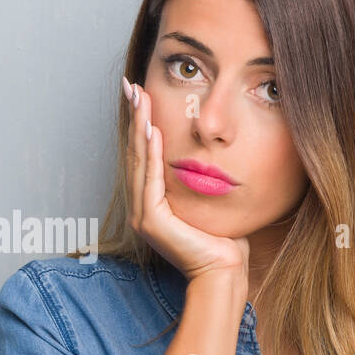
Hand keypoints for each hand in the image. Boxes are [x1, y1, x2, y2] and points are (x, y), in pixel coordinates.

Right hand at [122, 77, 248, 282]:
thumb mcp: (207, 198)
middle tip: (131, 85)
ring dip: (139, 127)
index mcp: (151, 202)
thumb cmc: (221, 238)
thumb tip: (207, 150)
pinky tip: (152, 130)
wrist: (223, 270)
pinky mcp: (151, 221)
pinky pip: (150, 180)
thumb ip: (198, 176)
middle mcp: (141, 207)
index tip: (140, 94)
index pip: (143, 154)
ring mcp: (142, 215)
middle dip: (135, 117)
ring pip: (139, 161)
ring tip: (140, 99)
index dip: (141, 123)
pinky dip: (151, 153)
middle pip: (135, 152)